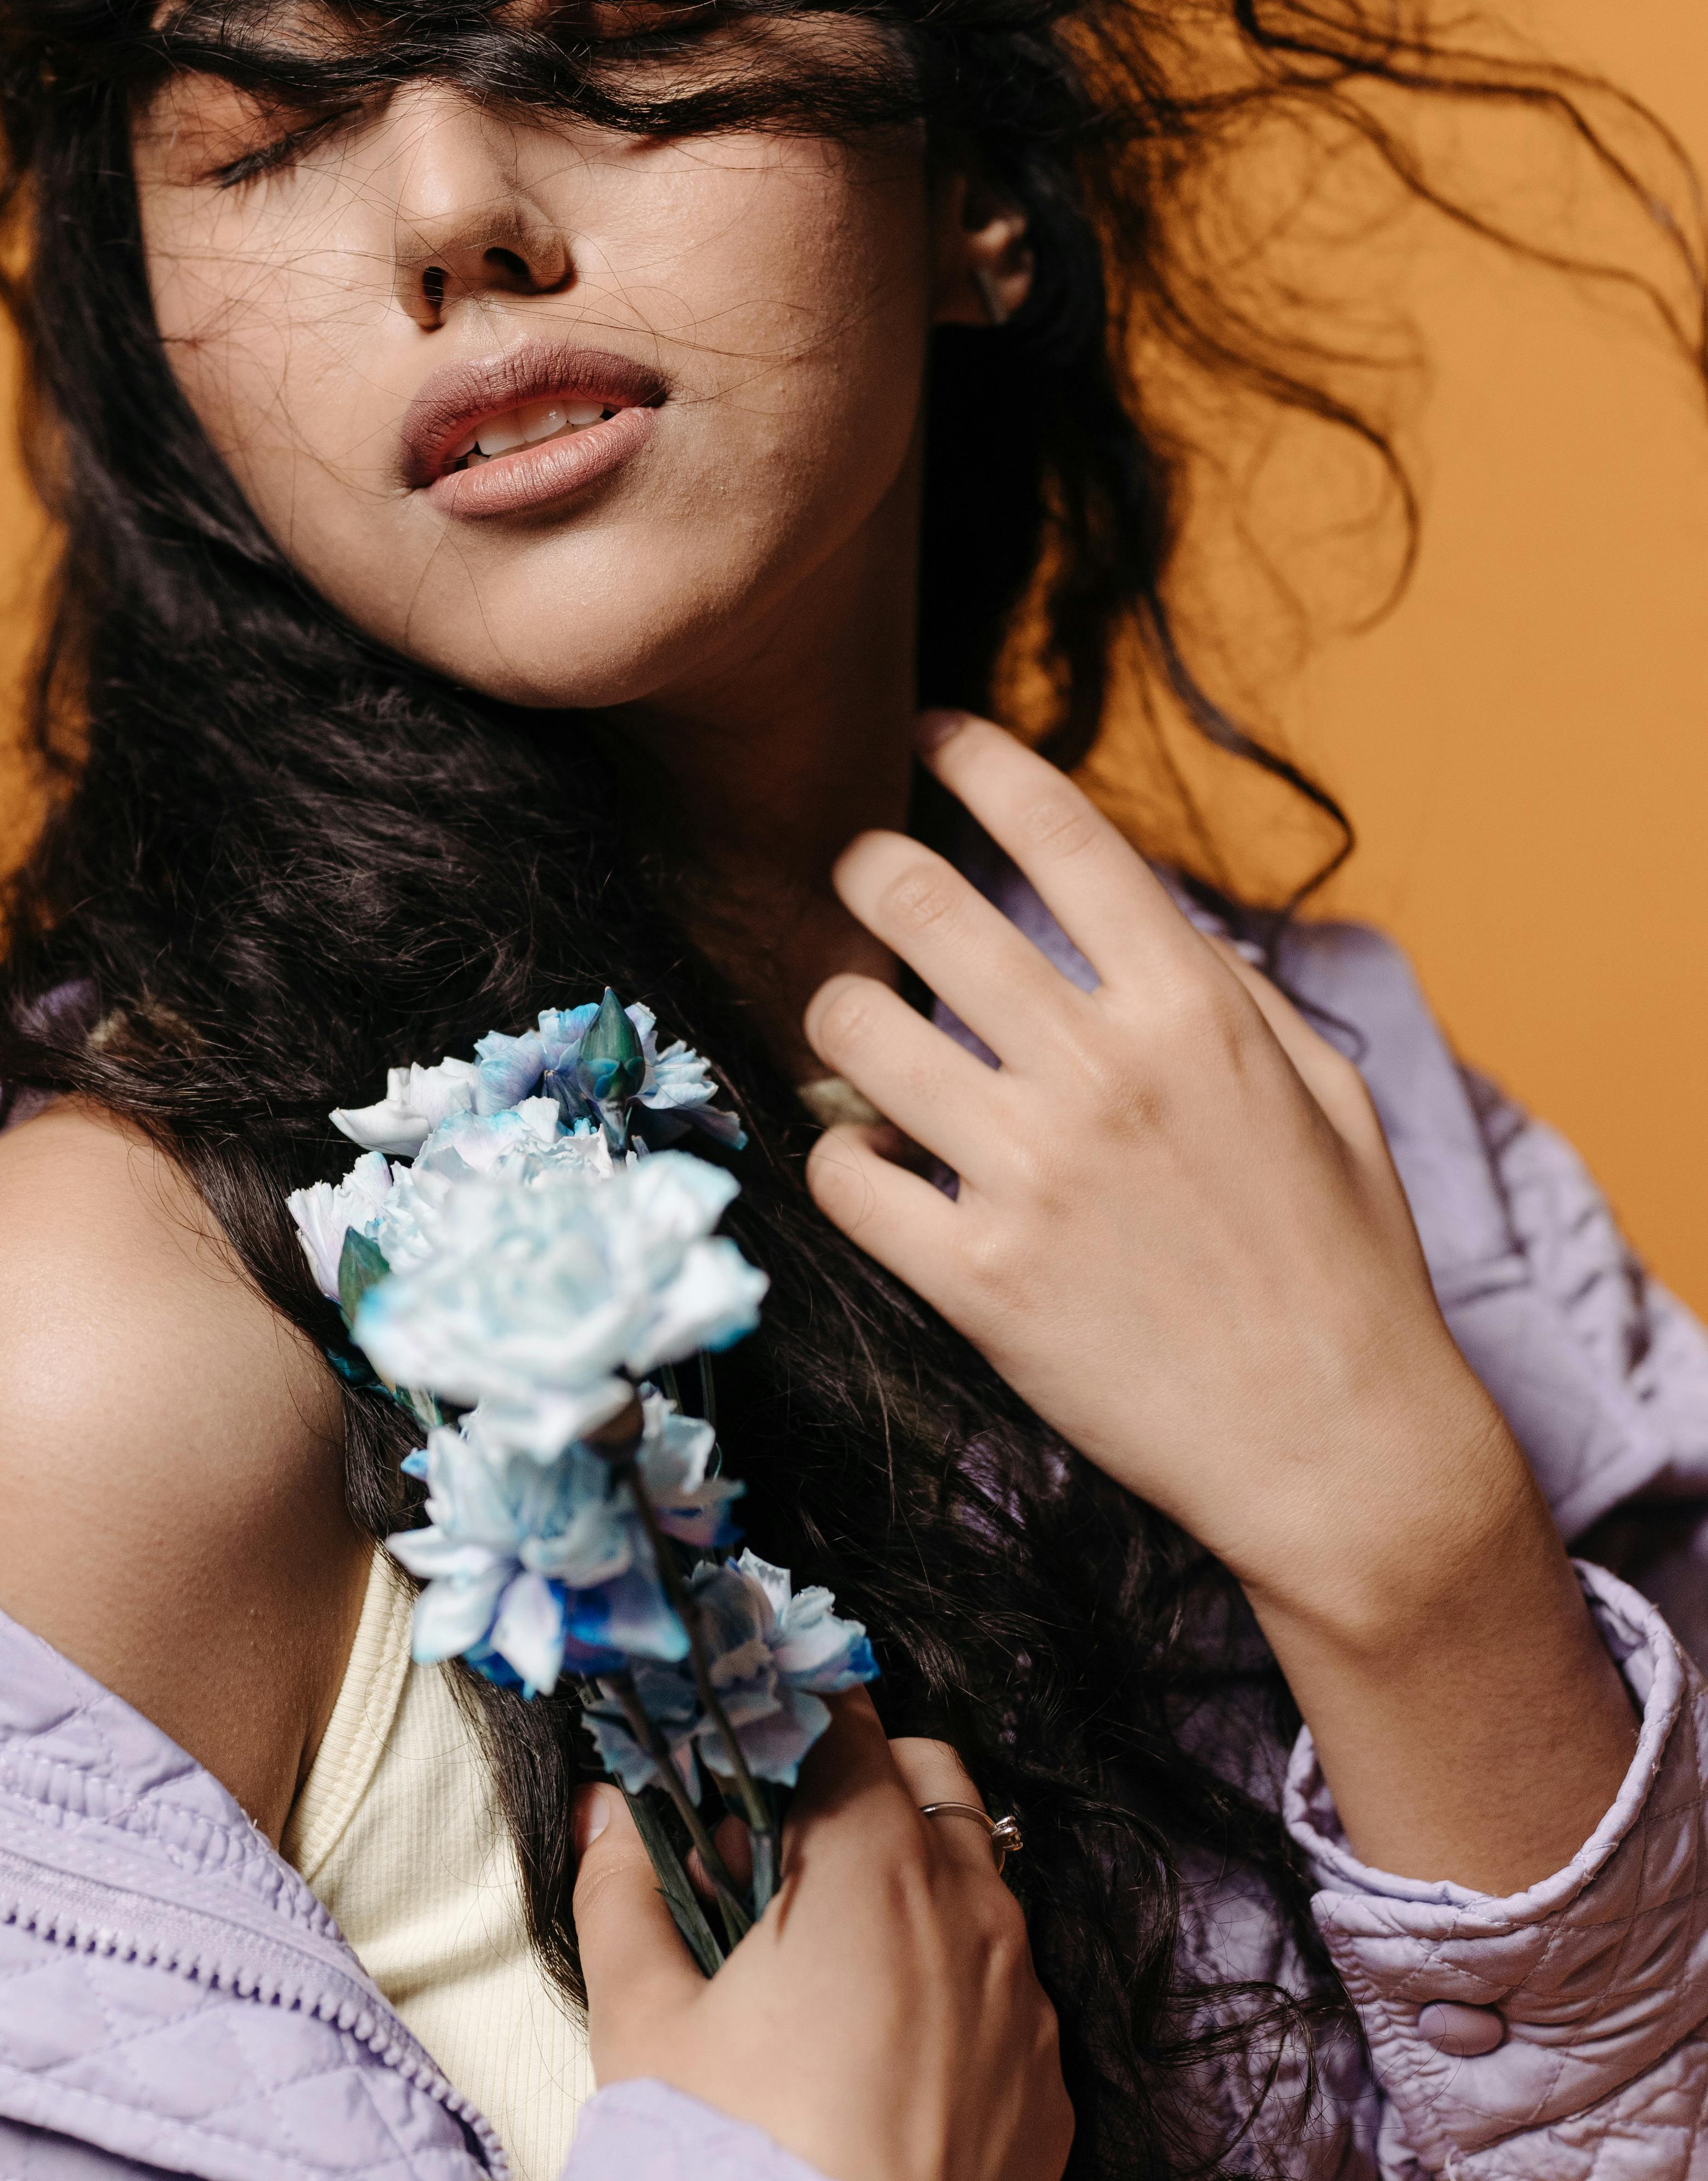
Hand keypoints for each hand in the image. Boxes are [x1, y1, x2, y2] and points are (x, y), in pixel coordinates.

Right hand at [573, 1690, 1071, 2180]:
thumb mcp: (642, 2020)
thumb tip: (606, 1812)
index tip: (750, 1738)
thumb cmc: (726, 2162)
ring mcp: (1028, 2006)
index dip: (792, 1717)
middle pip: (934, 1781)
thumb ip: (622, 1892)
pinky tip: (889, 2049)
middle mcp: (974, 1913)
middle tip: (786, 1840)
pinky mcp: (1052, 2093)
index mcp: (872, 1867)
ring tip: (835, 1949)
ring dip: (918, 1882)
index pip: (847, 1724)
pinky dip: (957, 1987)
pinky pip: (1011, 1997)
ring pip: (984, 1887)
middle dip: (867, 1780)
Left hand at [800, 714, 1636, 1892]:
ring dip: (837, 1019)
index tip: (932, 734)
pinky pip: (842, 1175)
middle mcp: (1100, 1069)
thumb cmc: (1343, 1265)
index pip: (1056, 829)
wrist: (1339, 1446)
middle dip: (867, 871)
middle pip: (917, 900)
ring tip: (860, 1041)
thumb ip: (1229, 993)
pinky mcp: (974, 1276)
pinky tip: (870, 1161)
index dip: (976, 758)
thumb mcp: (1323, 1093)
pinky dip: (840, 1157)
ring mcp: (1029, 1172)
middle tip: (861, 882)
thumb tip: (1144, 919)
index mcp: (1191, 1008)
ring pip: (850, 1028)